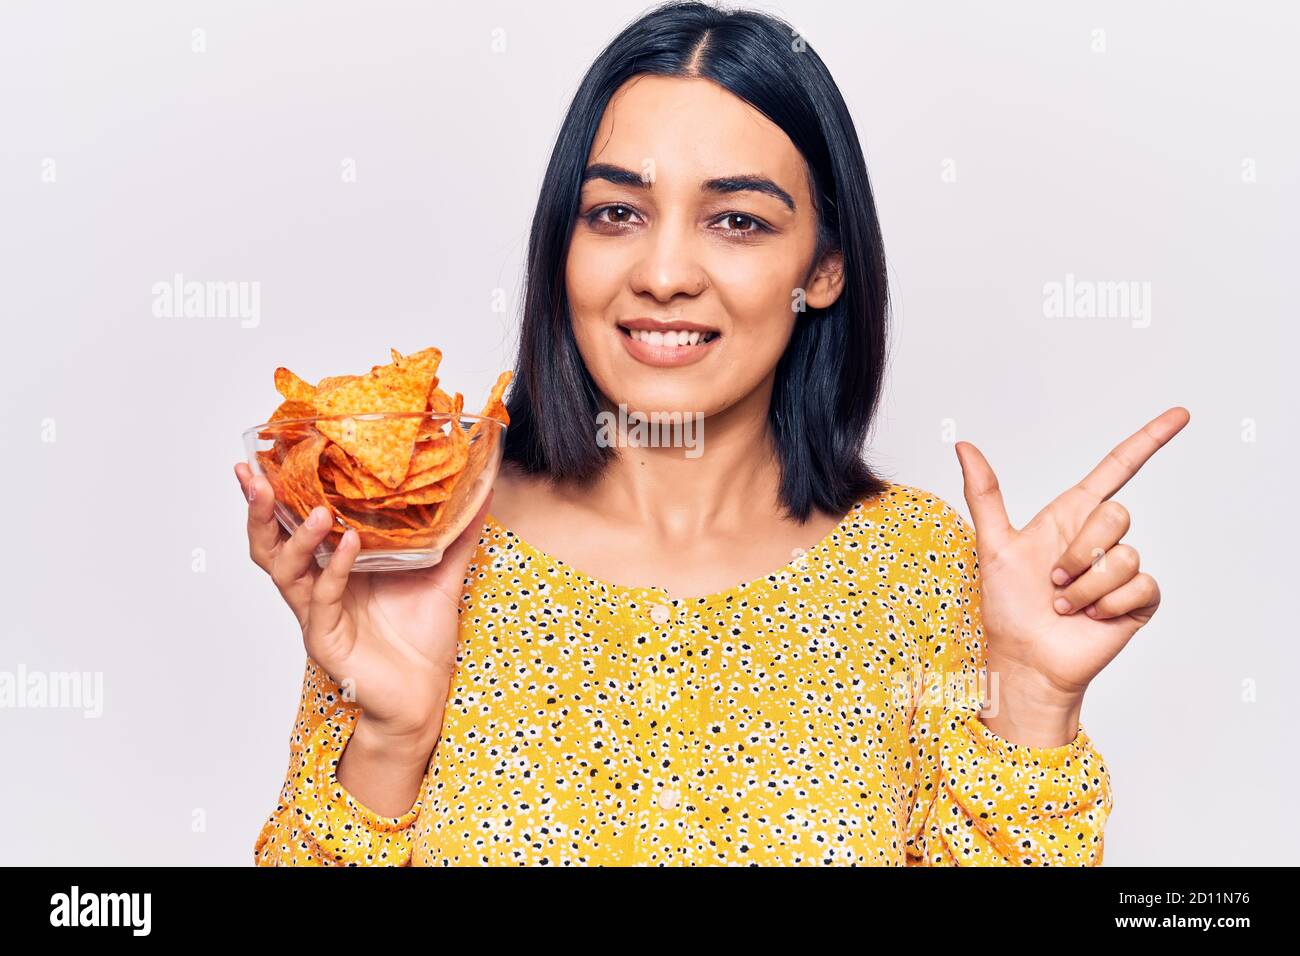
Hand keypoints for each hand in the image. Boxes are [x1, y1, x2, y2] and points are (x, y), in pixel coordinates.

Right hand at [234, 461, 491, 750]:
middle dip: (258, 508)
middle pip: (269, 542)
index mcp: (334, 567)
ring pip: (286, 570)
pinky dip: (335, 569)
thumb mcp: (441, 576)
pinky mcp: (326, 639)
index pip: (292, 522)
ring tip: (318, 510)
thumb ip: (456, 535)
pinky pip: (324, 597)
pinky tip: (348, 544)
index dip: (276, 491)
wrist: (424, 696)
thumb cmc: (421, 640)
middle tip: (252, 474)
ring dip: (297, 536)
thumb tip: (483, 491)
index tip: (265, 453)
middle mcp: (317, 587)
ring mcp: (317, 613)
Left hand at [954, 407, 1189, 724]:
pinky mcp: (1138, 600)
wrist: (1026, 658)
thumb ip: (984, 493)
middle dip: (1080, 551)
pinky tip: (1090, 618)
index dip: (1148, 440)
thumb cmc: (1008, 607)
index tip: (1180, 414)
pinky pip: (1140, 585)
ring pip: (1125, 555)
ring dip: (1086, 586)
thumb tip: (963, 445)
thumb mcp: (992, 545)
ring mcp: (1122, 570)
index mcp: (1070, 517)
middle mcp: (1100, 539)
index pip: (1116, 469)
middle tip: (1054, 580)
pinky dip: (1107, 604)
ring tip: (1064, 604)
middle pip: (1116, 515)